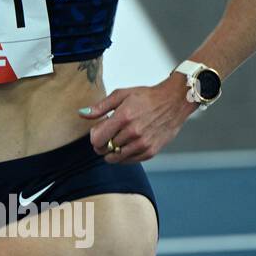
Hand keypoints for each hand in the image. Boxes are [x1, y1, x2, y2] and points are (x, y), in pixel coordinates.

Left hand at [78, 72, 198, 162]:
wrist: (174, 102)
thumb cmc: (147, 97)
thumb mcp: (121, 95)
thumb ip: (100, 106)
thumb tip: (82, 113)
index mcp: (123, 117)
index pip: (97, 139)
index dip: (93, 137)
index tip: (97, 132)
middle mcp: (133, 132)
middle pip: (105, 148)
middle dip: (101, 144)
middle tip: (105, 137)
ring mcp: (143, 143)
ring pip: (116, 157)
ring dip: (111, 153)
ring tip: (113, 143)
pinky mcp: (151, 151)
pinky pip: (130, 161)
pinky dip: (123, 157)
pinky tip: (124, 147)